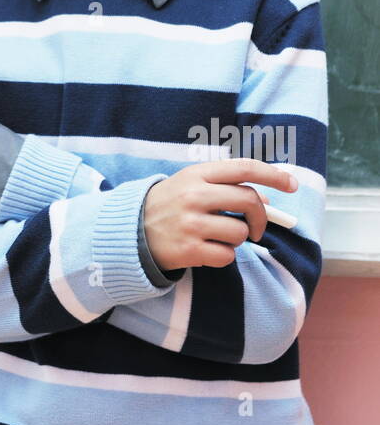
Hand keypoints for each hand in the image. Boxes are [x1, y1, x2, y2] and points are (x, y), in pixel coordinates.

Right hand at [143, 158, 297, 270]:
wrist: (132, 230)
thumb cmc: (170, 204)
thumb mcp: (193, 185)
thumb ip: (226, 186)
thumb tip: (268, 201)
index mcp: (197, 174)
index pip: (244, 168)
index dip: (273, 175)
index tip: (292, 185)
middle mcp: (195, 195)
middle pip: (249, 201)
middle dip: (261, 217)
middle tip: (257, 227)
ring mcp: (192, 223)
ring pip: (240, 233)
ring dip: (238, 239)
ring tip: (218, 237)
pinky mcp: (189, 249)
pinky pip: (227, 256)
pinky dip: (223, 256)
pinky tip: (206, 249)